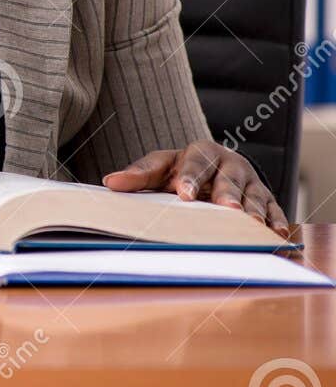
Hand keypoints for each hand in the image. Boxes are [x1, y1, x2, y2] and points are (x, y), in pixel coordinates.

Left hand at [102, 140, 290, 237]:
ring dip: (254, 210)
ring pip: (254, 195)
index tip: (184, 194)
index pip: (195, 163)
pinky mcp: (267, 198)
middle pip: (229, 179)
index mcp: (202, 153)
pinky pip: (274, 210)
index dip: (190, 178)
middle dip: (227, 193)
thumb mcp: (160, 167)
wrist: (215, 167)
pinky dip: (276, 221)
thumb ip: (140, 174)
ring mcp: (251, 182)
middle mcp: (230, 164)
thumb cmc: (182, 170)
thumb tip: (111, 182)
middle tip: (226, 208)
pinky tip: (275, 234)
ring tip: (252, 224)